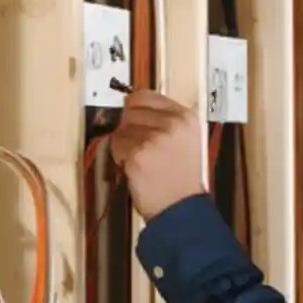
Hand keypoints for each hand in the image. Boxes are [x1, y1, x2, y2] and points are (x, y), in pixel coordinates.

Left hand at [109, 90, 205, 220]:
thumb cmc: (181, 177)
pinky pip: (116, 146)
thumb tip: (132, 107)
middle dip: (130, 128)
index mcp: (186, 117)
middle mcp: (172, 124)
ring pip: (121, 129)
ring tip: (141, 160)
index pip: (146, 96)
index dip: (135, 109)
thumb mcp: (186, 140)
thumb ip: (166, 120)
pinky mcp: (137, 154)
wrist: (181, 207)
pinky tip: (135, 168)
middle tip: (140, 146)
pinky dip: (120, 157)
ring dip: (124, 144)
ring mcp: (154, 138)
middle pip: (131, 111)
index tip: (136, 120)